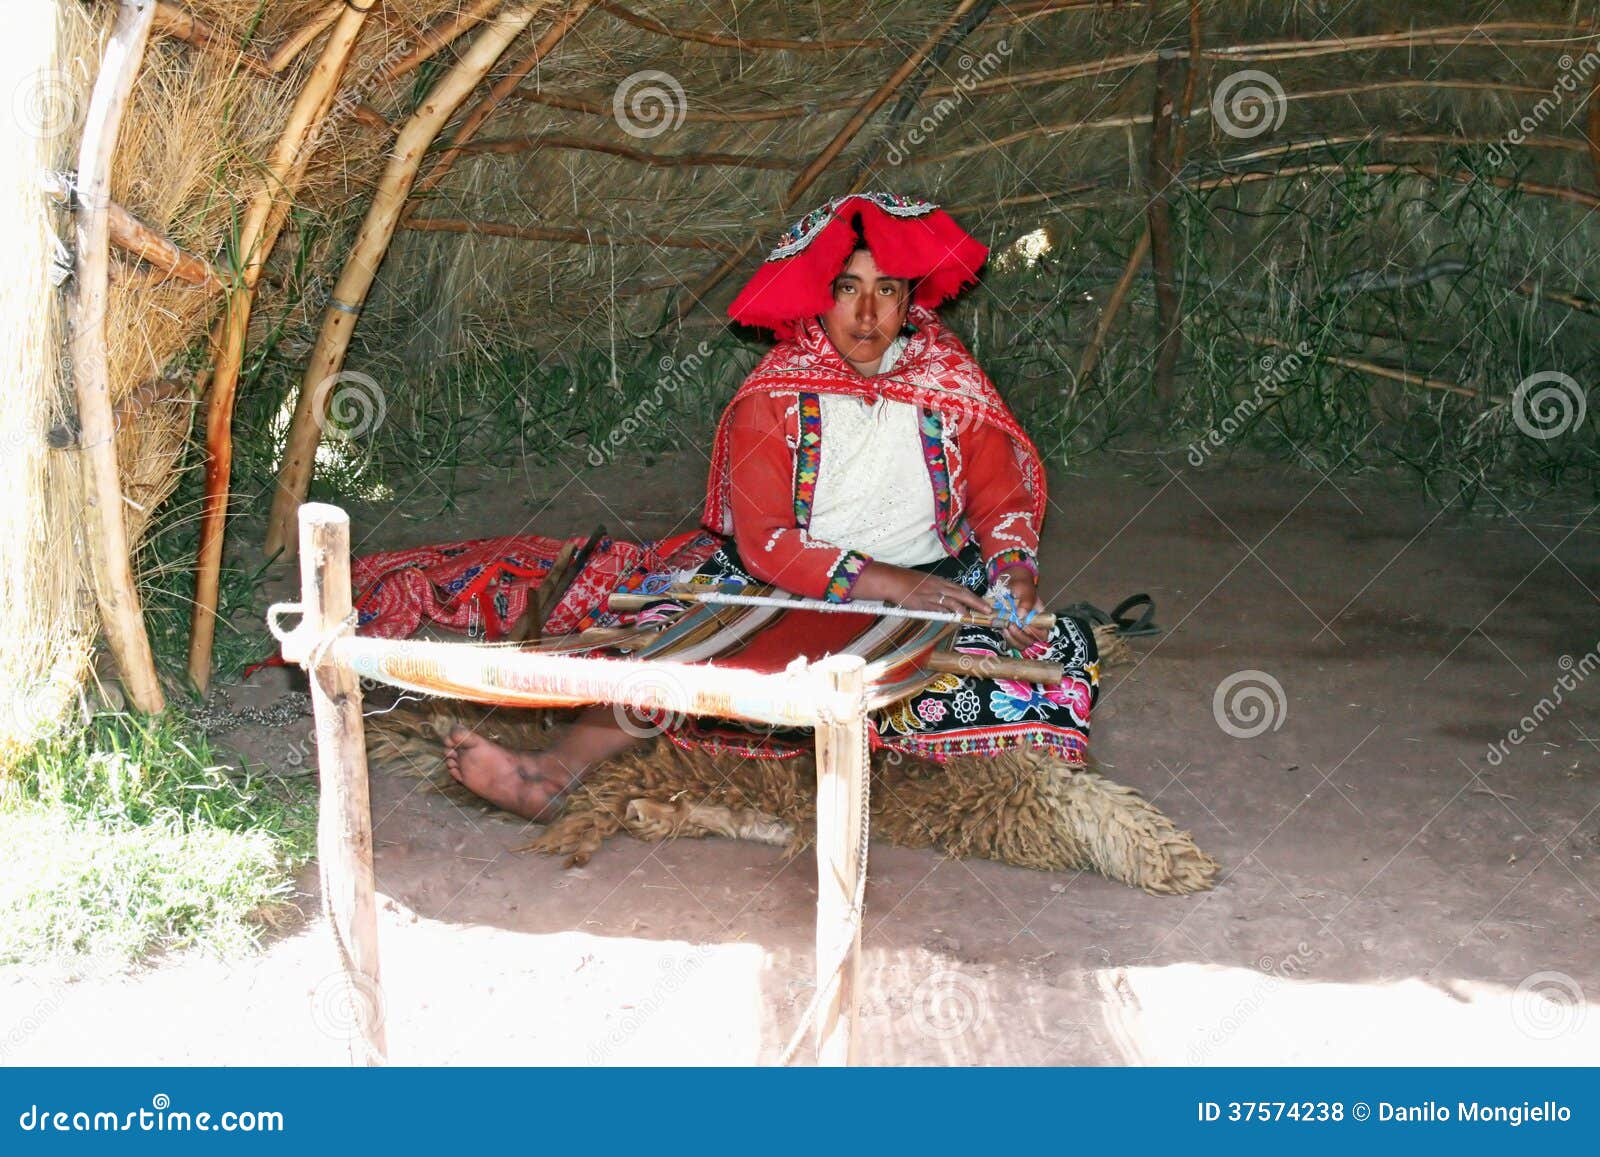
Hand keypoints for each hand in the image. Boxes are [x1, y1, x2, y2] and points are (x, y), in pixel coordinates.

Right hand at [851, 561, 991, 617]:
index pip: (962, 590)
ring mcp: (932, 595)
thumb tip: (951, 604)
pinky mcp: (923, 603)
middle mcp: (939, 587)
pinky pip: (938, 608)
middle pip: (962, 594)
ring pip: (952, 602)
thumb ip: (939, 592)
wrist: (893, 581)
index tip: (985, 604)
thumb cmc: (909, 582)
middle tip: (988, 611)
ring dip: (964, 610)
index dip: (975, 598)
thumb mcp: (927, 583)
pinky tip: (955, 617)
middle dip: (976, 603)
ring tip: (973, 617)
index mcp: (941, 582)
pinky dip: (947, 613)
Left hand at [995, 566, 1049, 652]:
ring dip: (1014, 639)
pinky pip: (1012, 642)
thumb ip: (1026, 601)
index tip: (1025, 625)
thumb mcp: (1025, 589)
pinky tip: (1002, 629)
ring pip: (1022, 644)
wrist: (1009, 583)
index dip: (1036, 633)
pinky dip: (1007, 638)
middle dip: (1022, 636)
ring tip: (1006, 627)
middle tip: (1012, 625)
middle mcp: (1032, 626)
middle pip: (1032, 641)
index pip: (1044, 632)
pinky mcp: (1012, 631)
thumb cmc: (1021, 585)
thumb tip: (1021, 616)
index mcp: (1040, 617)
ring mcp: (1022, 629)